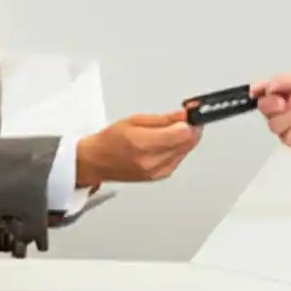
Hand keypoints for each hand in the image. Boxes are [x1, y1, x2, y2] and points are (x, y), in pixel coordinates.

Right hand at [75, 110, 201, 185]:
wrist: (98, 162)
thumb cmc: (110, 140)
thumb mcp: (135, 120)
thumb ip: (164, 119)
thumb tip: (184, 115)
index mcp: (143, 144)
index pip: (182, 134)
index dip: (191, 122)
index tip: (191, 113)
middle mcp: (151, 161)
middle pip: (188, 143)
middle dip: (192, 128)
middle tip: (186, 118)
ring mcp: (157, 172)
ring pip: (186, 151)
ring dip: (185, 138)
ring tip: (173, 129)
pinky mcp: (160, 176)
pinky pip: (179, 159)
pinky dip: (179, 148)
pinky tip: (168, 142)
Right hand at [250, 74, 290, 155]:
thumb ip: (286, 81)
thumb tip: (266, 86)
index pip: (269, 93)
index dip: (260, 92)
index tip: (255, 91)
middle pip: (266, 110)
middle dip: (272, 104)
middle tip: (287, 100)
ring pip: (274, 125)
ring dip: (288, 115)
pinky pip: (287, 138)